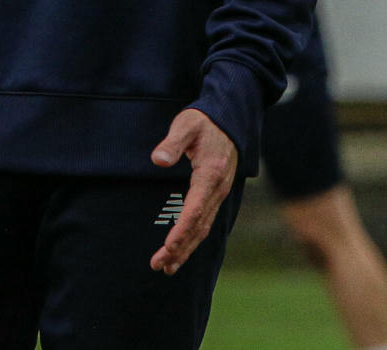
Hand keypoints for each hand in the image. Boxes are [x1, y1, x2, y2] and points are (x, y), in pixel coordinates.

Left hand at [148, 108, 238, 275]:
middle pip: (199, 226)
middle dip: (180, 248)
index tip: (167, 247)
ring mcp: (219, 193)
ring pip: (203, 228)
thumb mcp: (186, 125)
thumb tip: (158, 160)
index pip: (195, 210)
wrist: (229, 119)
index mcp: (211, 174)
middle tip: (160, 265)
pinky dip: (193, 238)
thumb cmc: (204, 122)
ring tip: (168, 267)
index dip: (181, 231)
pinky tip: (182, 249)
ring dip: (186, 249)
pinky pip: (206, 221)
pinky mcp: (216, 194)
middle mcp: (218, 189)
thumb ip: (172, 143)